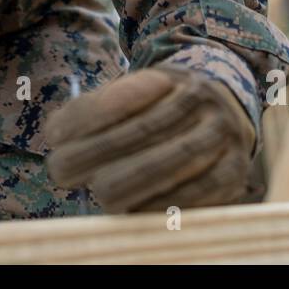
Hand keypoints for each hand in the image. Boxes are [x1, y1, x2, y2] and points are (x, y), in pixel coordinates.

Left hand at [44, 65, 255, 212]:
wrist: (228, 109)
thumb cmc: (159, 109)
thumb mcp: (130, 95)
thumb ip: (91, 109)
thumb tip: (55, 134)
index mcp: (169, 77)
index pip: (125, 95)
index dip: (88, 117)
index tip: (53, 138)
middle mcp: (200, 98)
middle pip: (145, 129)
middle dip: (99, 153)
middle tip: (62, 171)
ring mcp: (222, 132)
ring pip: (174, 158)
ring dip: (131, 181)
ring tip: (97, 194)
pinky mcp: (235, 169)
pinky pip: (201, 190)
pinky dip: (165, 203)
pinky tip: (136, 211)